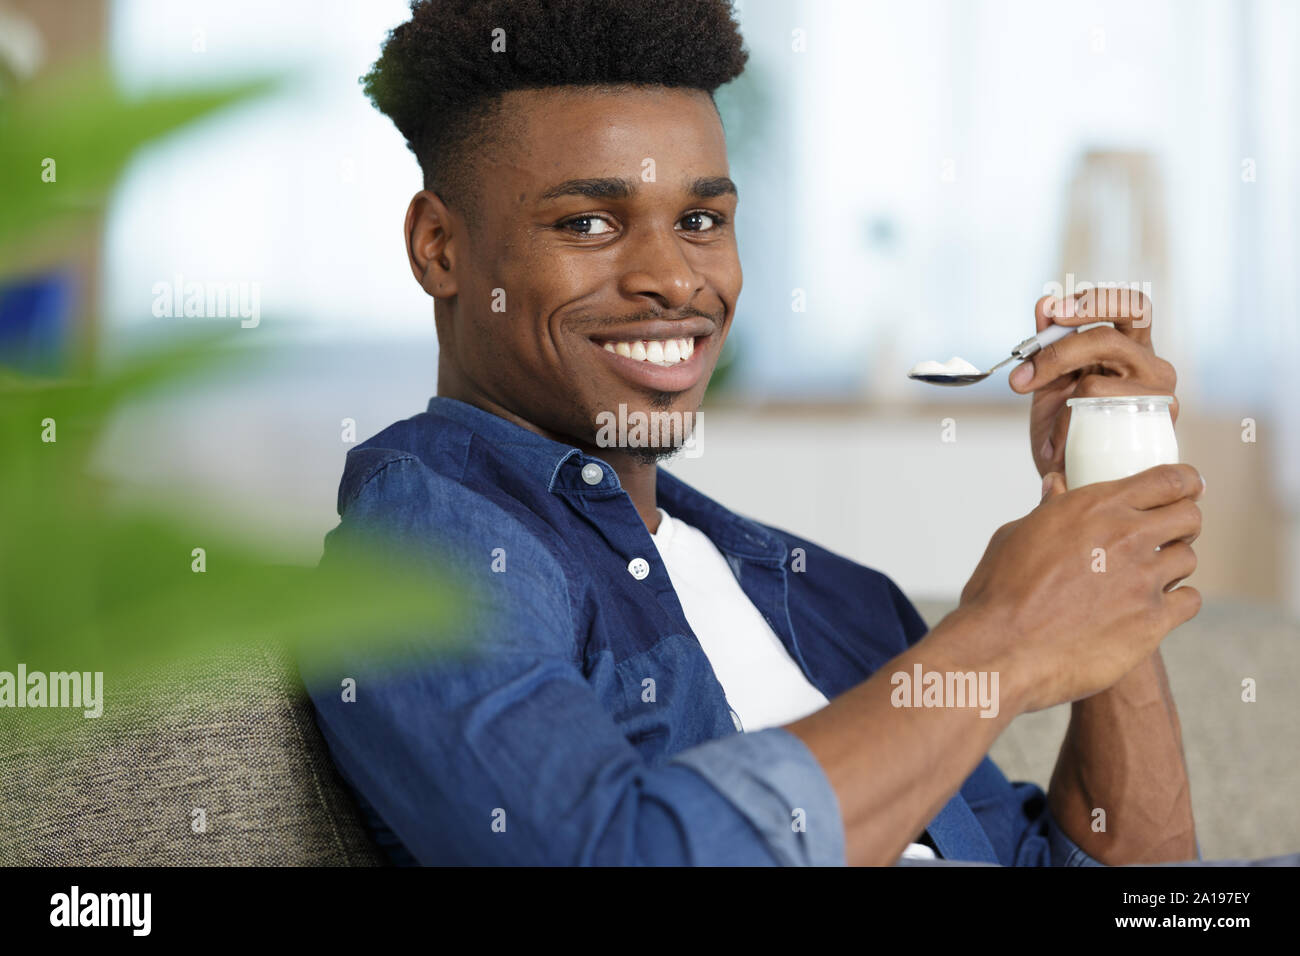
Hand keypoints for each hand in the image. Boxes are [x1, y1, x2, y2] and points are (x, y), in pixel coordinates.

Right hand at [953, 463, 1203, 713]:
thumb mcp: (1015, 535)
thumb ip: (1048, 510)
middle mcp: (1127, 536)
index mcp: (1095, 506)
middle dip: (1181, 524)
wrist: (1001, 648)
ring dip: (1171, 566)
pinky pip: (1189, 601)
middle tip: (1165, 537)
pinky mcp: (1152, 620)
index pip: (1169, 480)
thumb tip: (1056, 488)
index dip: (1186, 483)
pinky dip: (1175, 604)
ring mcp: (1144, 579)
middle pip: (1189, 516)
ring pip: (1188, 559)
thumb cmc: (999, 593)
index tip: (1188, 489)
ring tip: (1143, 579)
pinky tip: (1150, 609)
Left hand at [1009, 289, 1177, 478]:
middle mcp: (1150, 365)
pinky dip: (1067, 430)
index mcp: (1130, 344)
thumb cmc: (1065, 423)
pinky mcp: (1151, 430)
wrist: (1075, 474)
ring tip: (1047, 420)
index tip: (1054, 312)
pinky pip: (1095, 426)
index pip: (1130, 305)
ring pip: (1096, 384)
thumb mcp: (1050, 379)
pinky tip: (1059, 443)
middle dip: (1063, 349)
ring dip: (1058, 402)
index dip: (1094, 301)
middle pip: (1113, 336)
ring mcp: (1155, 397)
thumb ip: (1048, 343)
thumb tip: (1044, 304)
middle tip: (1030, 366)